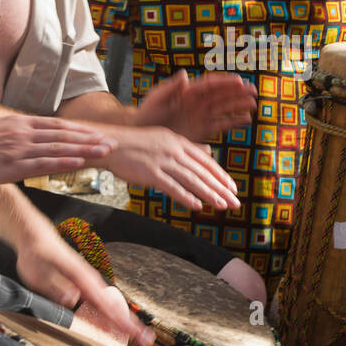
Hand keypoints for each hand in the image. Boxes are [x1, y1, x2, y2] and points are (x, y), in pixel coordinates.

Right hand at [0, 115, 114, 187]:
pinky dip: (63, 162)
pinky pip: (43, 164)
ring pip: (59, 148)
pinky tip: (80, 162)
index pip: (57, 125)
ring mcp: (19, 150)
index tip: (97, 133)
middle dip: (90, 139)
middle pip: (64, 135)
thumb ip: (18, 133)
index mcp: (19, 124)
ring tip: (104, 152)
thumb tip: (34, 136)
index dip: (80, 130)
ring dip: (84, 149)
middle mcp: (23, 133)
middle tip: (111, 142)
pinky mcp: (13, 167)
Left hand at [14, 227, 154, 345]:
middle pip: (114, 307)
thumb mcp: (41, 273)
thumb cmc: (39, 254)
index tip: (135, 332)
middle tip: (147, 340)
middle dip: (131, 324)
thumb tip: (73, 298)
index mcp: (83, 280)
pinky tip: (113, 327)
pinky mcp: (83, 288)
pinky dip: (110, 316)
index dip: (121, 320)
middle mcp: (89, 283)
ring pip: (109, 306)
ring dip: (124, 322)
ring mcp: (87, 286)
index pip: (105, 304)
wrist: (37, 239)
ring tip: (139, 336)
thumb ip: (56, 287)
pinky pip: (100, 305)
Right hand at [101, 125, 241, 209]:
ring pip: (192, 180)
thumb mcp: (164, 139)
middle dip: (221, 188)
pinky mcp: (150, 172)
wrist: (109, 143)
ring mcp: (162, 161)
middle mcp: (173, 150)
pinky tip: (197, 206)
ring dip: (209, 194)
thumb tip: (208, 151)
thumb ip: (186, 147)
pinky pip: (171, 187)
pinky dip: (186, 197)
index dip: (221, 175)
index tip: (233, 188)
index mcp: (178, 141)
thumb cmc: (135, 143)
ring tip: (222, 206)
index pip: (205, 161)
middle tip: (235, 202)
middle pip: (202, 172)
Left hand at [138, 71, 256, 140]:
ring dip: (239, 106)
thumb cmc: (147, 113)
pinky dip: (233, 123)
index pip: (209, 85)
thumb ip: (170, 88)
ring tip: (253, 104)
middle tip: (254, 90)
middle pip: (221, 95)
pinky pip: (220, 125)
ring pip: (224, 109)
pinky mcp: (202, 131)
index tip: (238, 81)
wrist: (143, 133)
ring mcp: (200, 117)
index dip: (224, 83)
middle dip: (237, 92)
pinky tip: (246, 120)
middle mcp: (197, 103)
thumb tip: (184, 74)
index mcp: (187, 92)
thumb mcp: (156, 99)